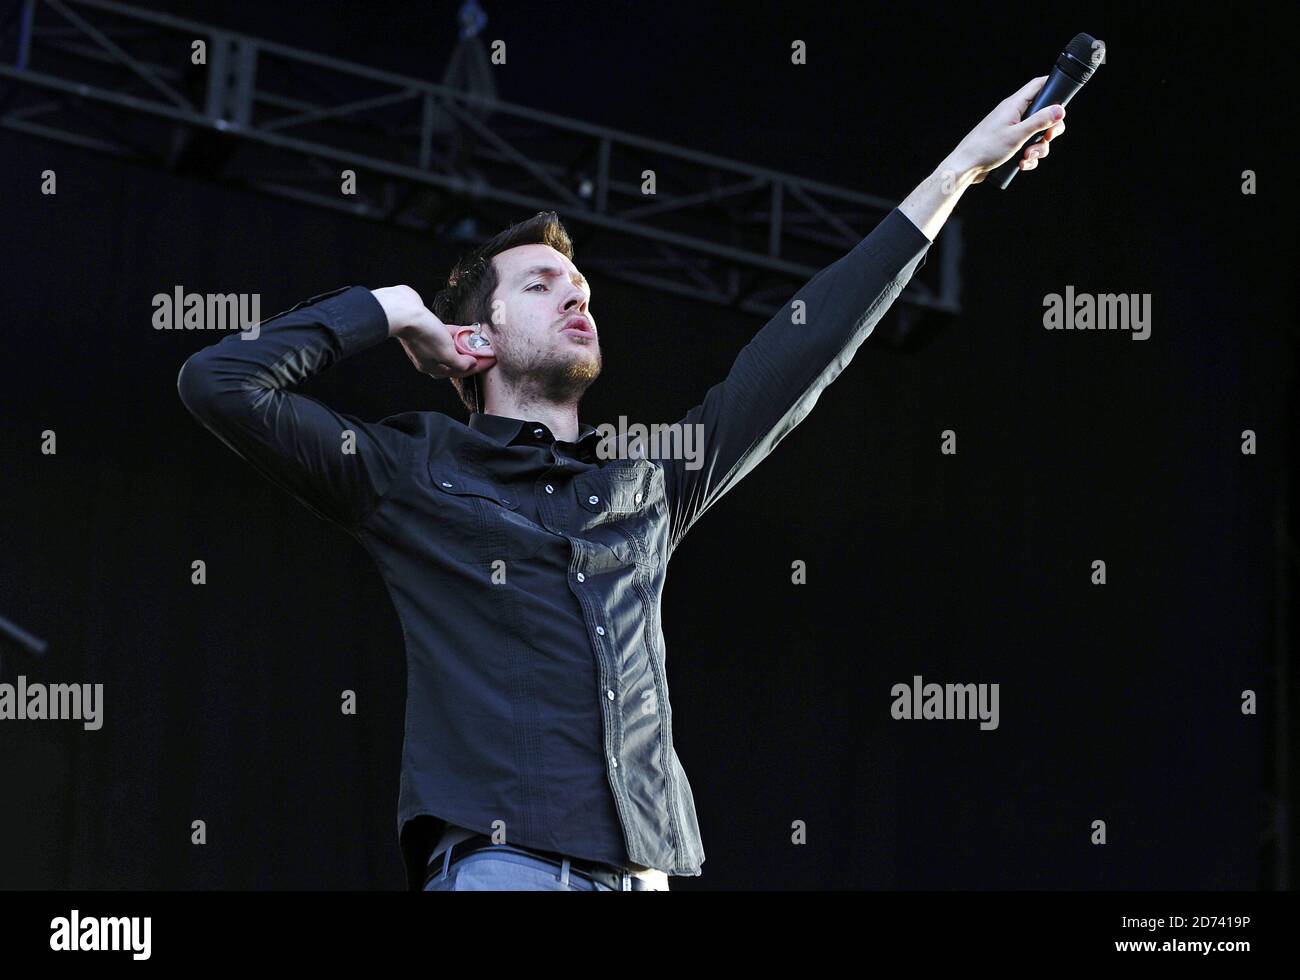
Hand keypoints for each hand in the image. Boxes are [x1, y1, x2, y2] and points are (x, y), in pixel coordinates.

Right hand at [371, 286, 495, 379]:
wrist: (405, 313)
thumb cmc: (423, 335)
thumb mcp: (446, 353)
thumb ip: (460, 362)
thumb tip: (471, 365)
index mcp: (433, 368)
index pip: (460, 371)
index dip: (478, 366)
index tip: (491, 361)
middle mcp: (430, 357)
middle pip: (457, 360)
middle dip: (473, 356)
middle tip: (489, 351)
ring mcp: (429, 343)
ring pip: (453, 346)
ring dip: (468, 343)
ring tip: (483, 340)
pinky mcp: (429, 329)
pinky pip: (449, 334)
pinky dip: (459, 333)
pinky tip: (470, 329)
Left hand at [946, 76, 1066, 183]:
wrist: (965, 168)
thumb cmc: (985, 148)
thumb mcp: (1017, 135)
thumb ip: (1039, 121)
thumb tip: (1060, 110)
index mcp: (1014, 105)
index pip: (1038, 85)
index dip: (1053, 87)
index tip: (1064, 99)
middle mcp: (1014, 114)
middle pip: (1043, 114)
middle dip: (1049, 129)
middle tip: (1047, 138)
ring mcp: (1011, 130)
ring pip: (1036, 135)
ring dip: (1038, 148)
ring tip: (1027, 157)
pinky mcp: (1009, 144)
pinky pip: (1027, 147)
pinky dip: (1028, 157)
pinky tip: (1022, 164)